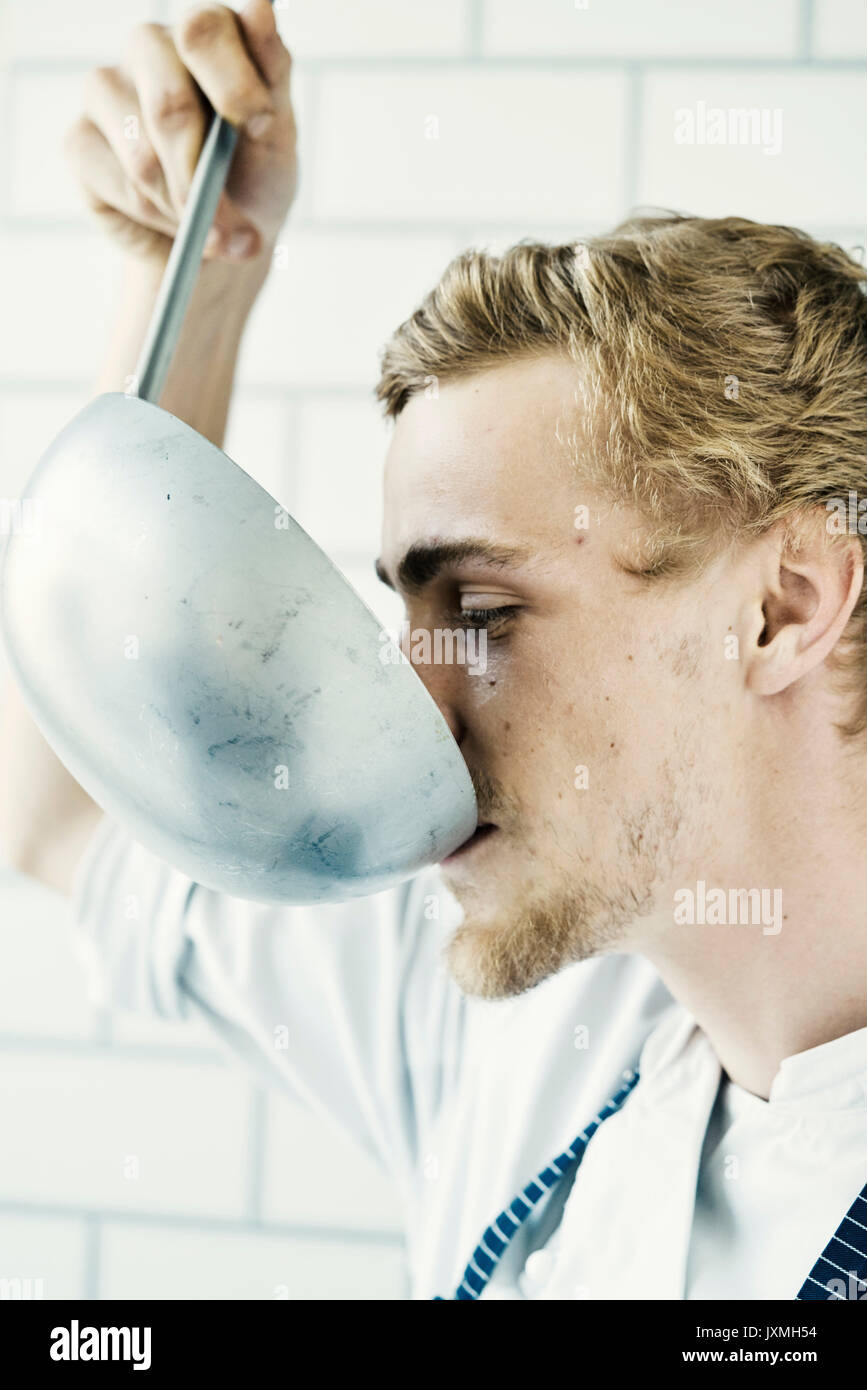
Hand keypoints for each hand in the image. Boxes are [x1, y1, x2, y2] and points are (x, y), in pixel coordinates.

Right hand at [64, 1, 297, 266]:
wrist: (219, 242)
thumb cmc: (253, 179)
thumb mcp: (278, 134)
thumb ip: (272, 72)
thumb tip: (260, 5)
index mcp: (201, 33)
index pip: (202, 30)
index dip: (233, 86)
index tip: (260, 128)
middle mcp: (149, 49)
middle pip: (169, 103)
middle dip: (204, 177)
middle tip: (229, 221)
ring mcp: (106, 89)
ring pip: (143, 156)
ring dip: (183, 208)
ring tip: (203, 220)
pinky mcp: (79, 141)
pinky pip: (118, 186)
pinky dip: (155, 219)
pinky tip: (169, 218)